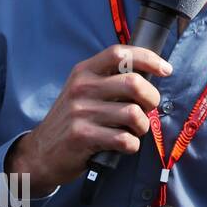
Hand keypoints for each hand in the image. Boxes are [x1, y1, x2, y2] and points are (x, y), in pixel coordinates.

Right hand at [6, 45, 170, 196]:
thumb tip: (152, 75)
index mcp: (84, 72)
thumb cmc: (74, 120)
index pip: (120, 53)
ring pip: (134, 114)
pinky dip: (132, 145)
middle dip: (151, 99)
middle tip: (147, 109)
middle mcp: (81, 88)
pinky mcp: (82, 136)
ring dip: (142, 126)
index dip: (148, 58)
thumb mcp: (85, 91)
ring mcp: (80, 112)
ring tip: (133, 130)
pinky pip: (125, 140)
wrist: (41, 153)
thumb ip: (111, 80)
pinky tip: (123, 145)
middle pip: (134, 83)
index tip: (165, 70)